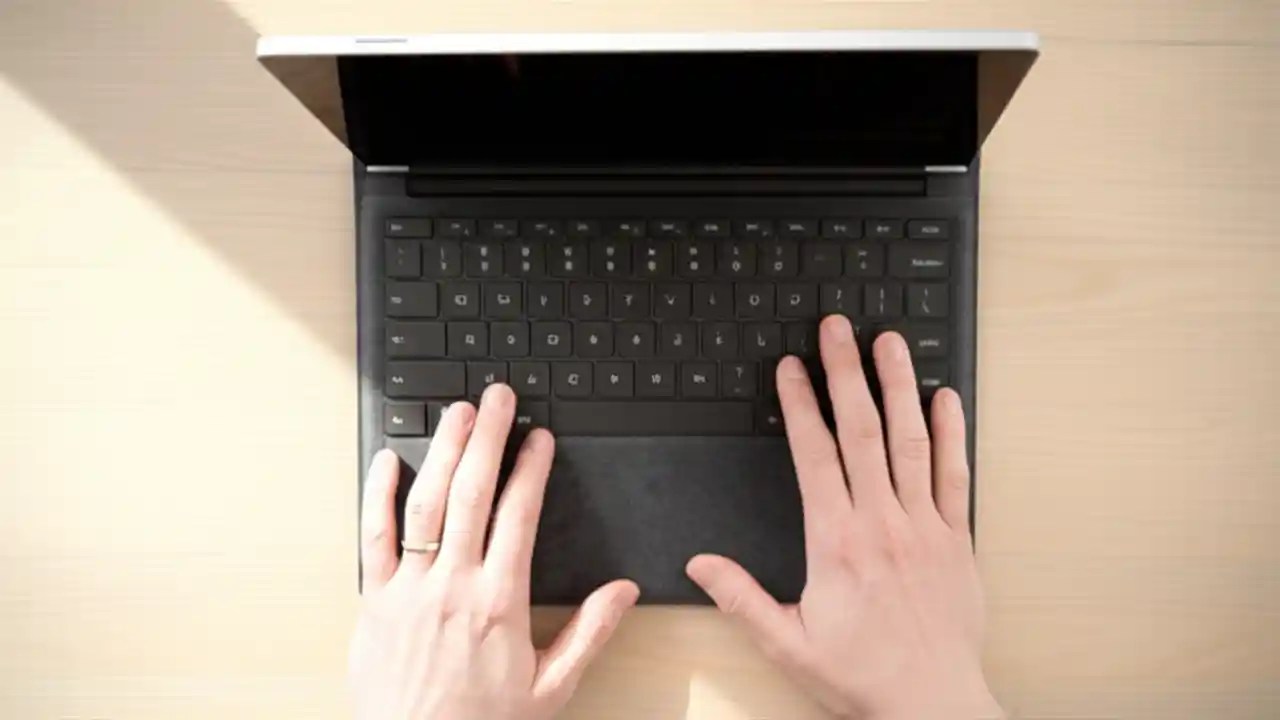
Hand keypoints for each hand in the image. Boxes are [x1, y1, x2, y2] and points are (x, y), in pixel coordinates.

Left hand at [350, 384, 639, 719]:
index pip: (519, 516)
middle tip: (498, 398)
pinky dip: (378, 495)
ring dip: (442, 451)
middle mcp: (453, 586)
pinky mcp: (372, 602)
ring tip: (456, 413)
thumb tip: (623, 592)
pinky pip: (372, 538)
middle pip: (472, 493)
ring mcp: (408, 590)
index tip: (539, 438)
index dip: (531, 469)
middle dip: (488, 438)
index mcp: (499, 602)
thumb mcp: (551, 688)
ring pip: (425, 504)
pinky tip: (390, 460)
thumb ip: (589, 635)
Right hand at [686, 317, 1000, 719]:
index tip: (791, 368)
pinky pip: (956, 475)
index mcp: (836, 542)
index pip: (815, 455)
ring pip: (910, 441)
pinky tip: (944, 398)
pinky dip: (951, 433)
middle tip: (836, 329)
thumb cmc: (861, 677)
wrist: (932, 706)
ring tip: (889, 342)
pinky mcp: (957, 540)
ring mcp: (924, 527)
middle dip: (845, 373)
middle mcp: (882, 523)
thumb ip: (741, 598)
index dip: (800, 404)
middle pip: (862, 431)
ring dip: (898, 386)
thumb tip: (701, 563)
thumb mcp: (787, 644)